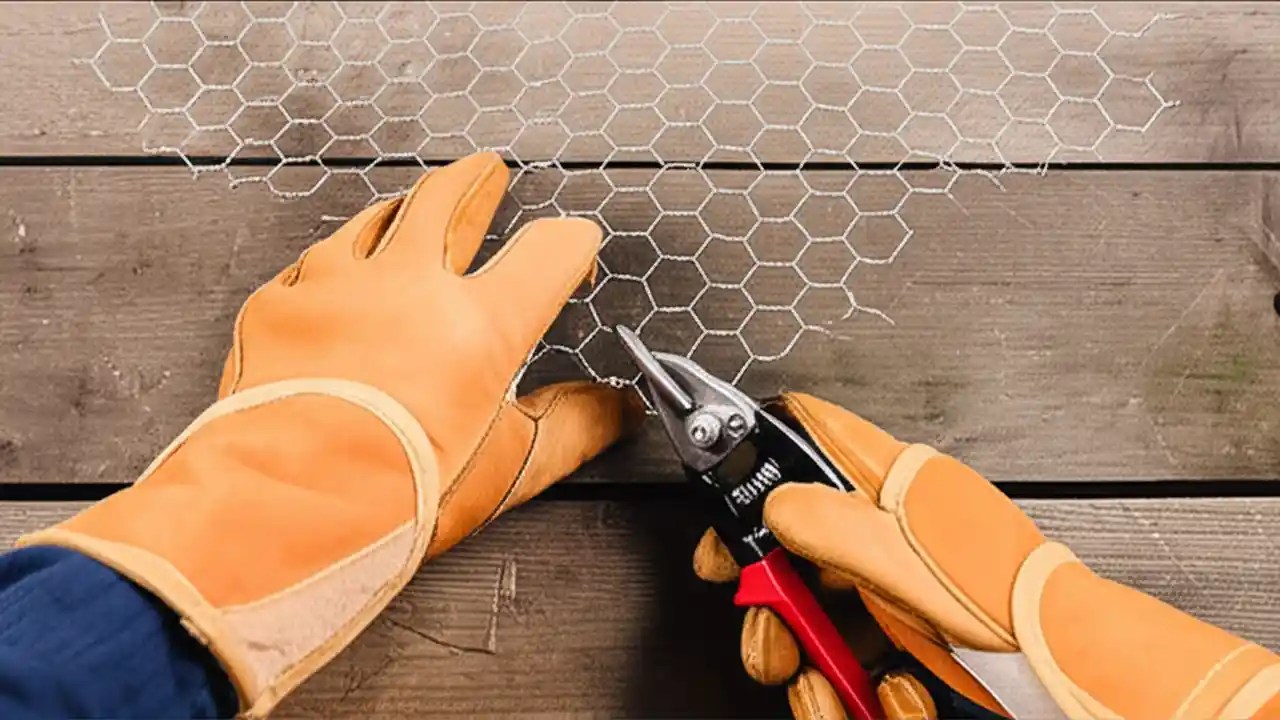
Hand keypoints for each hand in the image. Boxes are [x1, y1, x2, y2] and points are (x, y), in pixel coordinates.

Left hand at [21, 152, 642, 715]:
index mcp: (480, 325)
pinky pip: (313, 261)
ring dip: (404, 209)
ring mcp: (337, 284)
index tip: (573, 246)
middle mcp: (411, 285)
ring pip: (378, 219)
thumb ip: (571, 428)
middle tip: (489, 172)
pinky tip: (334, 270)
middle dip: (478, 183)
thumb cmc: (398, 496)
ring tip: (412, 205)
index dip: (570, 243)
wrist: (281, 507)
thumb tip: (618, 408)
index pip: (547, 252)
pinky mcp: (278, 302)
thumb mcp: (505, 469)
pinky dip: (334, 261)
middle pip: (452, 204)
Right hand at [695, 392, 1279, 719]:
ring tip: (817, 680)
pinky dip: (857, 679)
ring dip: (808, 653)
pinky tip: (883, 691)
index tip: (724, 510)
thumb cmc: (1000, 590)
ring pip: (821, 605)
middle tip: (765, 622)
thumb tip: (778, 501)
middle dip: (771, 594)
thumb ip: (829, 523)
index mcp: (886, 482)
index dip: (755, 469)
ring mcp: (898, 577)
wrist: (1058, 656)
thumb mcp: (898, 553)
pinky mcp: (910, 624)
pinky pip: (858, 646)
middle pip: (799, 541)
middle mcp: (887, 524)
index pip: (806, 441)